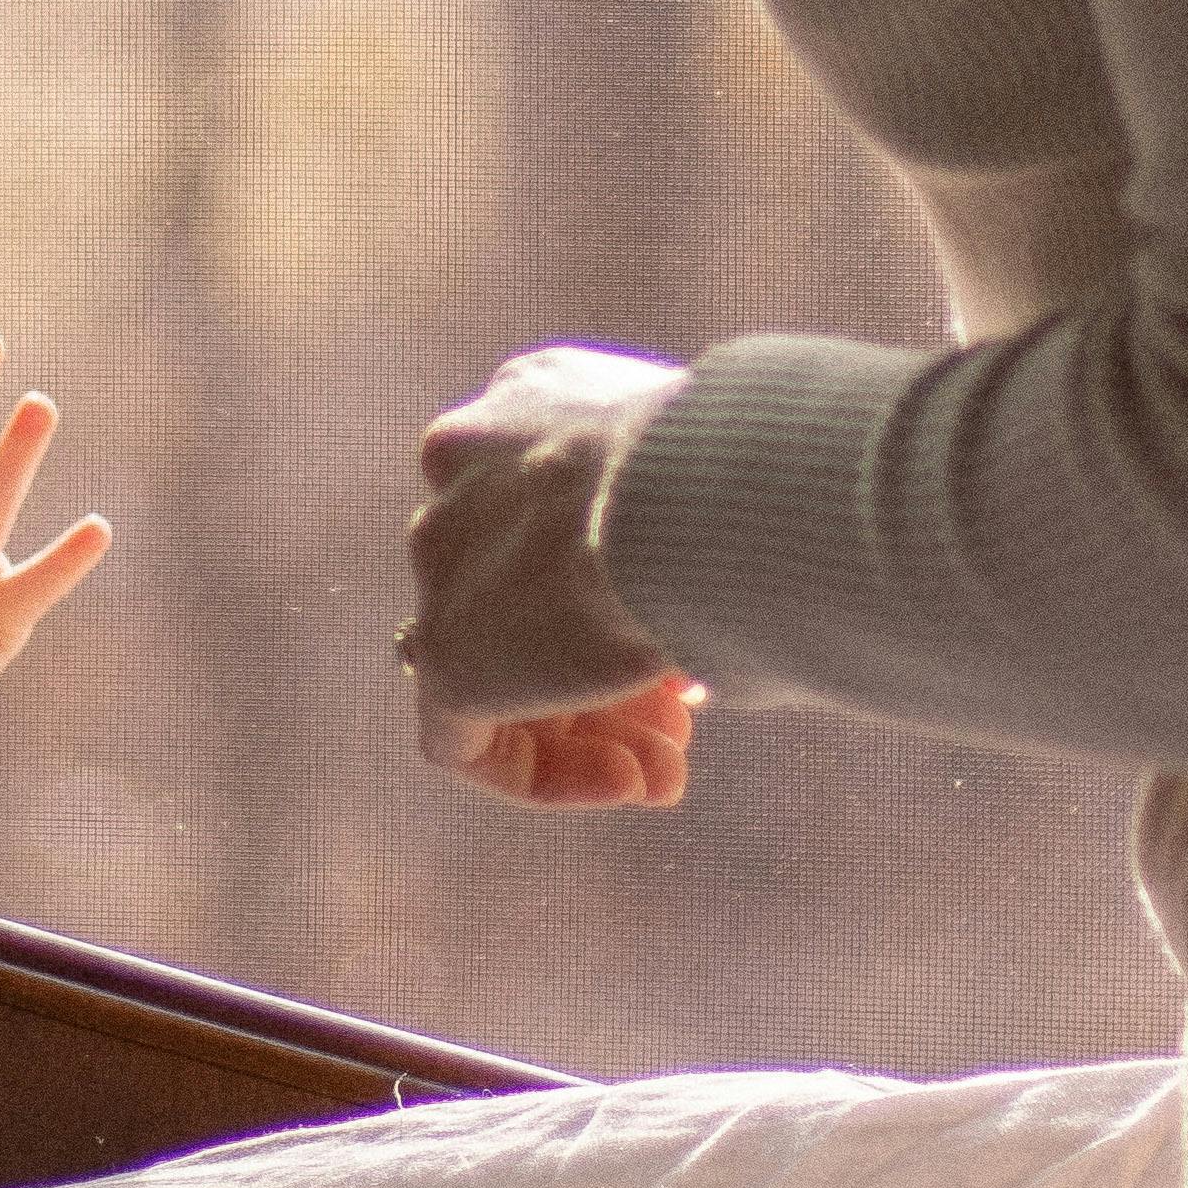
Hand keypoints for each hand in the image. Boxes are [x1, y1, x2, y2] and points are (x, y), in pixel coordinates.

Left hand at [403, 345, 697, 800]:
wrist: (700, 491)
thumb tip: (711, 586)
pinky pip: (465, 737)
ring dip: (588, 724)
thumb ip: (681, 521)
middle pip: (521, 589)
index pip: (547, 508)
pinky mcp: (444, 653)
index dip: (621, 584)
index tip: (688, 634)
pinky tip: (631, 783)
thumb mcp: (715, 470)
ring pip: (497, 663)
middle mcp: (463, 470)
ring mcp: (442, 561)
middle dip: (605, 661)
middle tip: (687, 713)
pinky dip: (544, 771)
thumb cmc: (745, 471)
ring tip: (671, 766)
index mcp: (525, 403)